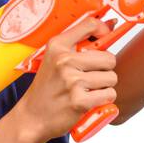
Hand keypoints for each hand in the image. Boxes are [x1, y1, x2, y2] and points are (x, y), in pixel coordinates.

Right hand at [12, 16, 118, 142]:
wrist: (31, 117)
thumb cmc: (46, 89)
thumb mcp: (54, 59)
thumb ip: (77, 43)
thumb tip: (110, 25)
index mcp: (57, 46)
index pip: (90, 25)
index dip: (104, 30)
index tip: (105, 37)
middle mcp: (64, 61)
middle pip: (109, 58)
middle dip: (104, 69)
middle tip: (89, 76)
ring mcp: (72, 81)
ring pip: (111, 78)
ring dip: (104, 86)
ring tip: (87, 90)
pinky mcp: (80, 101)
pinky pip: (109, 95)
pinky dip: (103, 99)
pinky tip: (89, 100)